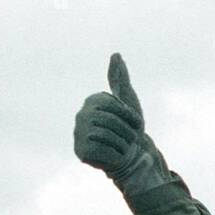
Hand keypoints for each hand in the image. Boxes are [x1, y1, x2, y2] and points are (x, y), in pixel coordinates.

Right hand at [74, 54, 168, 191]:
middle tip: (131, 141)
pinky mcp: (80, 152)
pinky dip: (115, 157)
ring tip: (124, 149)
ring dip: (123, 146)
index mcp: (93, 102)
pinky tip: (115, 158)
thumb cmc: (129, 130)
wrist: (130, 159)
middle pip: (110, 122)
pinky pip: (102, 152)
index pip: (114, 106)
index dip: (130, 117)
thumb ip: (120, 80)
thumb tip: (116, 55)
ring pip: (106, 137)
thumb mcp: (128, 102)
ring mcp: (79, 134)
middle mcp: (82, 115)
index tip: (136, 124)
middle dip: (127, 134)